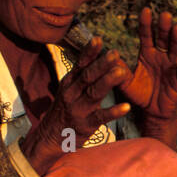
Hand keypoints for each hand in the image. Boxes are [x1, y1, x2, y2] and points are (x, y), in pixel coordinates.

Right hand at [20, 36, 131, 174]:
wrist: (50, 137)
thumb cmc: (64, 110)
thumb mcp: (68, 90)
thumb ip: (81, 74)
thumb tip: (93, 52)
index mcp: (69, 83)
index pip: (80, 65)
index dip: (89, 52)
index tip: (98, 39)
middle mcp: (72, 94)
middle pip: (87, 77)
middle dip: (101, 64)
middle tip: (115, 53)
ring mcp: (78, 110)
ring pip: (93, 93)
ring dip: (108, 82)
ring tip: (122, 72)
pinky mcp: (86, 125)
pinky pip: (101, 117)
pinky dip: (113, 112)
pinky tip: (126, 107)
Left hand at [121, 7, 176, 145]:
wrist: (152, 111)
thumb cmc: (139, 93)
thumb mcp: (125, 81)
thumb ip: (117, 69)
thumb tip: (105, 55)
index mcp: (148, 53)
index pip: (147, 35)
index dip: (146, 24)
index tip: (145, 10)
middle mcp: (161, 57)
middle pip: (163, 39)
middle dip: (164, 27)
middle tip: (164, 14)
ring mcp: (172, 68)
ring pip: (176, 51)